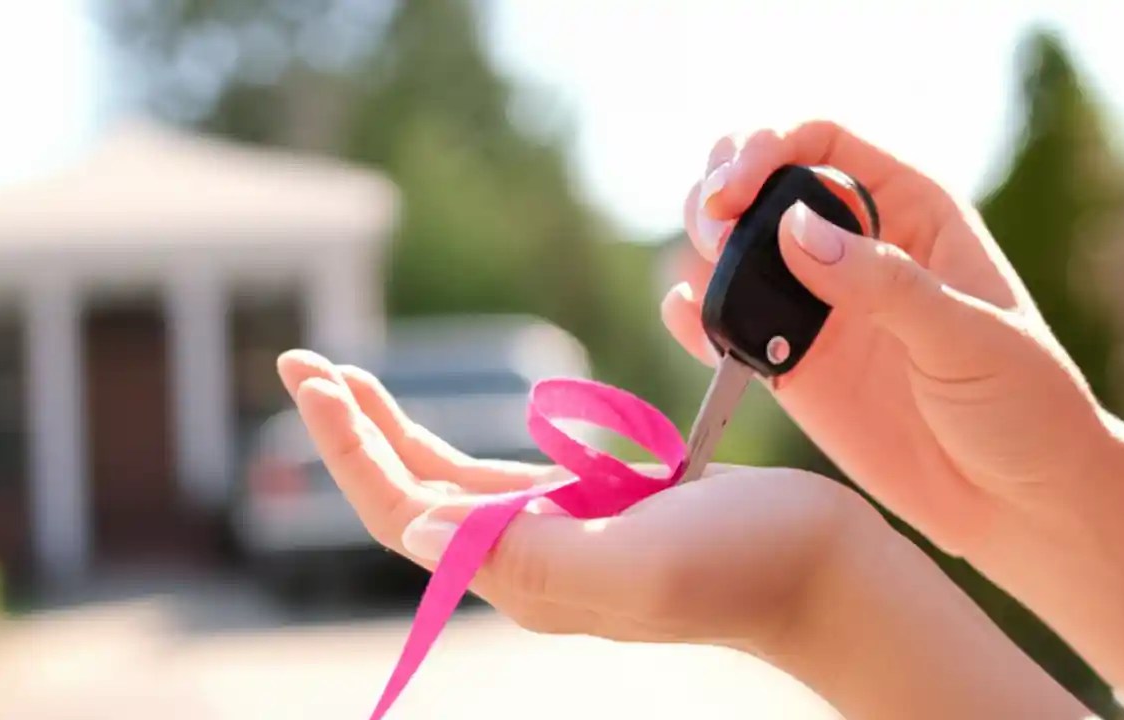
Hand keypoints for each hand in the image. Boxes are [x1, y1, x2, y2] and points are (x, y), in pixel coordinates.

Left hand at [276, 350, 1084, 718]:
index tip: (317, 383)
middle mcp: (524, 564)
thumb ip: (534, 559)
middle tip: (300, 364)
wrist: (823, 570)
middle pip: (407, 497)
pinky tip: (420, 418)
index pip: (407, 516)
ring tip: (337, 378)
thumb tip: (424, 537)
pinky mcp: (583, 512)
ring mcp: (551, 537)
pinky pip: (489, 476)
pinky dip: (445, 438)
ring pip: (440, 483)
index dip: (353, 452)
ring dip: (385, 430)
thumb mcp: (642, 566)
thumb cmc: (750, 564)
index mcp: (525, 578)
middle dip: (348, 431)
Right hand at [662, 120, 1123, 689]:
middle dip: (720, 186)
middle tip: (711, 223)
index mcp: (910, 212)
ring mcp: (815, 307)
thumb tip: (794, 230)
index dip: (770, 146)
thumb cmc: (1022, 404)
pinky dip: (693, 316)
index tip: (736, 185)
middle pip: (764, 183)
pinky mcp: (788, 365)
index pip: (823, 143)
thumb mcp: (970, 336)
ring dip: (701, 244)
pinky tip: (687, 315)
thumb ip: (884, 282)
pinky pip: (725, 325)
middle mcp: (853, 248)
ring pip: (734, 247)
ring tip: (705, 270)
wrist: (1015, 502)